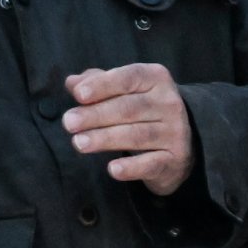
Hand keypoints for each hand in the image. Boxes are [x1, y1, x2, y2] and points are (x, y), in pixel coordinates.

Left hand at [63, 64, 194, 195]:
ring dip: (105, 139)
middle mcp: (169, 103)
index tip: (78, 95)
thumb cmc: (138, 108)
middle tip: (68, 123)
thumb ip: (96, 83)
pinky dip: (132, 168)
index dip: (102, 85)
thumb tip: (72, 83)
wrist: (179, 141)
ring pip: (137, 135)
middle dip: (96, 115)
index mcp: (155, 78)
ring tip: (79, 143)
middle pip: (128, 108)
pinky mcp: (175, 159)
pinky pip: (152, 164)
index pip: (127, 78)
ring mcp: (175, 133)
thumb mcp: (121, 89)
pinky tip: (112, 169)